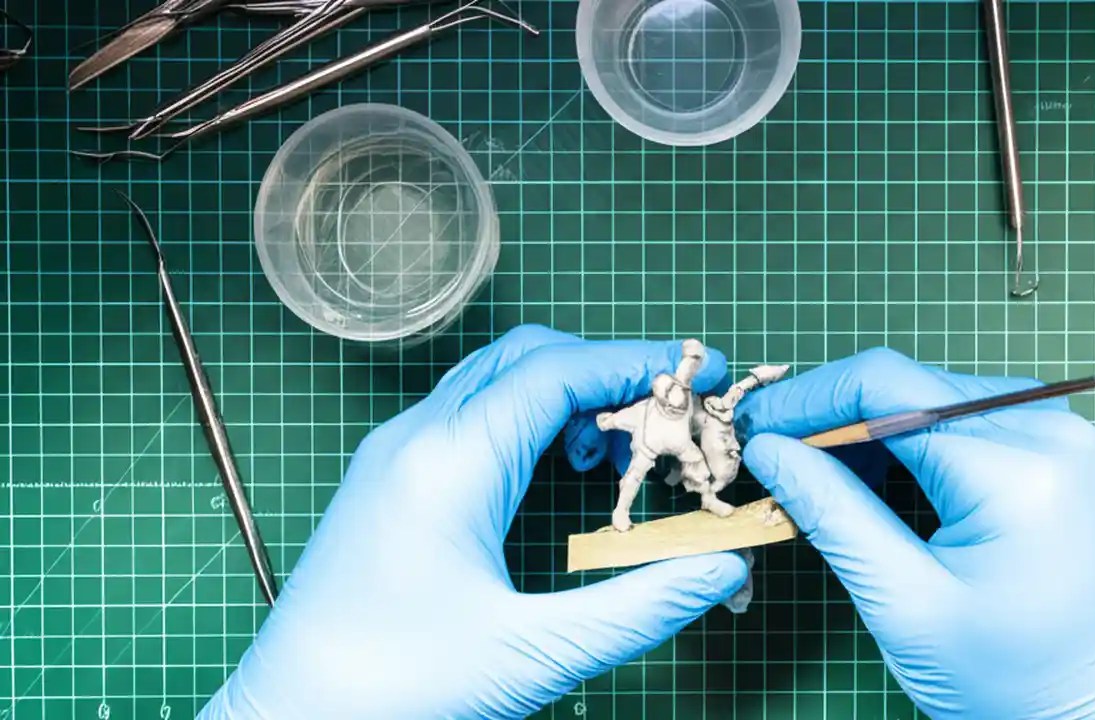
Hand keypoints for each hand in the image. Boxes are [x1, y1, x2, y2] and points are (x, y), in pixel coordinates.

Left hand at [198, 326, 748, 718]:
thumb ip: (640, 608)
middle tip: (674, 405)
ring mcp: (393, 451)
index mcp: (449, 462)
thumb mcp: (532, 654)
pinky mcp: (386, 476)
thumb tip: (723, 570)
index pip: (559, 372)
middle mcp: (415, 437)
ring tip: (625, 442)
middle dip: (607, 367)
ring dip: (566, 390)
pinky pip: (468, 410)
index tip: (702, 371)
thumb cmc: (394, 689)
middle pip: (527, 354)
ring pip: (495, 377)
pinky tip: (559, 464)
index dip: (638, 363)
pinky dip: (528, 414)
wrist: (285, 717)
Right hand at [738, 349, 1094, 719]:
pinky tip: (864, 473)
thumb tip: (768, 448)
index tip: (750, 426)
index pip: (886, 386)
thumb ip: (832, 513)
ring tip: (807, 469)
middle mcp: (1045, 430)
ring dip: (859, 424)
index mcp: (1014, 469)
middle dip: (826, 412)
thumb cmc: (1008, 677)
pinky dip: (900, 437)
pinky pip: (955, 415)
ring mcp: (1054, 432)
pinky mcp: (1049, 447)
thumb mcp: (903, 603)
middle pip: (905, 382)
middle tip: (766, 452)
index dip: (806, 398)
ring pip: (924, 392)